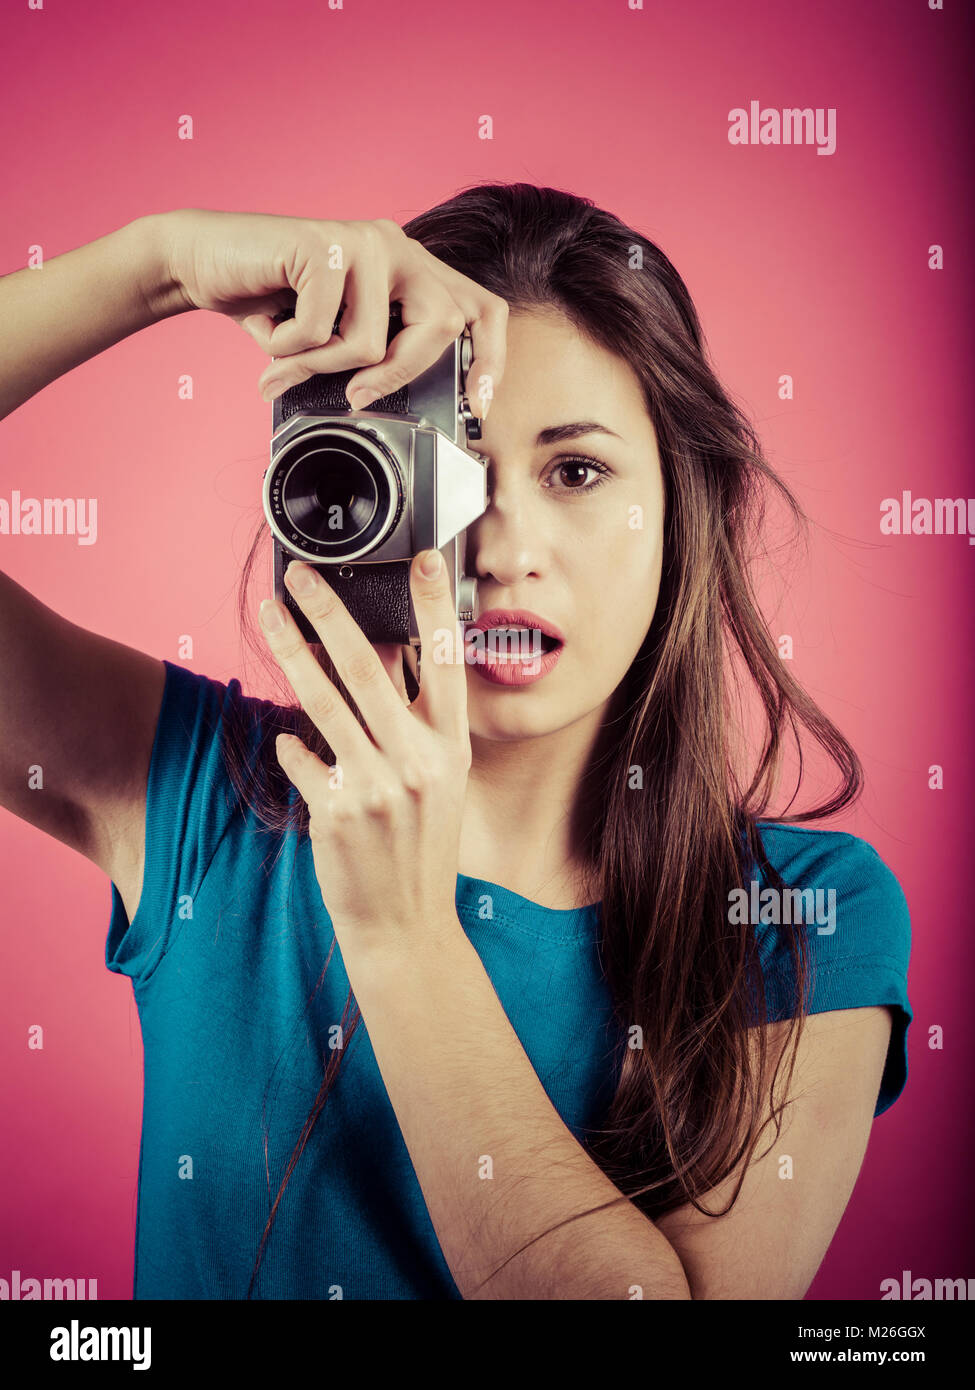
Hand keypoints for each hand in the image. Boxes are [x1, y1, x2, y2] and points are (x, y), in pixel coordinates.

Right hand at [160, 207, 506, 411]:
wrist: (203, 261)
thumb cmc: (269, 302)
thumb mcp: (334, 337)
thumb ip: (374, 357)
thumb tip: (405, 405)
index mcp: (409, 268)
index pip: (480, 308)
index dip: (491, 358)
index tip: (478, 405)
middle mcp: (396, 247)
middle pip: (444, 325)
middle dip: (399, 371)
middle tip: (358, 394)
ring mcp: (363, 241)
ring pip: (372, 340)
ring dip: (321, 364)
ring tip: (288, 355)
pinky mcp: (326, 247)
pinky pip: (322, 331)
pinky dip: (289, 348)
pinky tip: (271, 326)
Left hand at [258, 551, 471, 964]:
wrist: (405, 923)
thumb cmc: (420, 849)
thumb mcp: (438, 784)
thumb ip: (412, 727)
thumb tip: (371, 661)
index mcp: (452, 749)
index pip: (445, 661)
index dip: (433, 606)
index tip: (421, 559)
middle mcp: (418, 761)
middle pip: (365, 666)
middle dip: (328, 613)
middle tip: (301, 577)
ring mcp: (377, 786)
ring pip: (320, 700)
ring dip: (288, 651)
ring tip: (270, 618)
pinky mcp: (336, 810)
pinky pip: (300, 755)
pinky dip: (291, 746)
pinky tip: (293, 749)